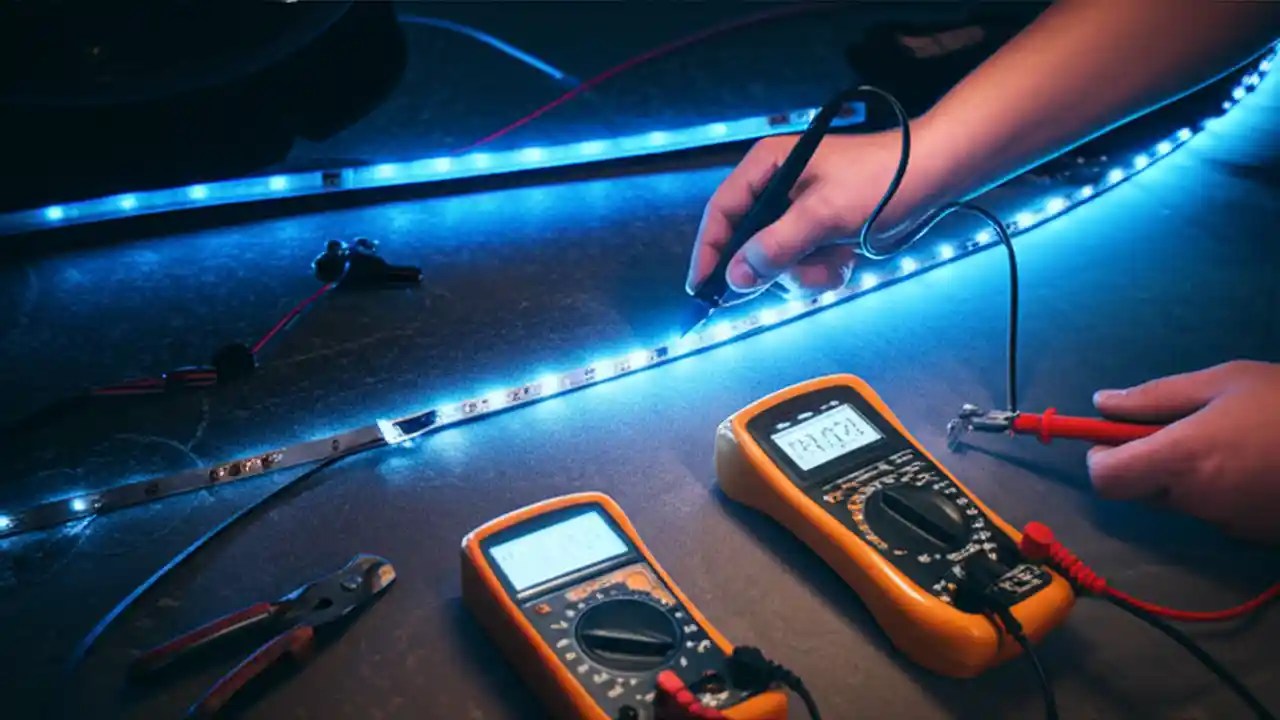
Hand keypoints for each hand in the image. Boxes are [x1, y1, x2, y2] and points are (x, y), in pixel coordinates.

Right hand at [686, 130, 942, 300]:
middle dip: (772, 267)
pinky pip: (805, 266)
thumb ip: (776, 245)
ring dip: (805, 273)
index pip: (721, 211)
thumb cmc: (882, 180)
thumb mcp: (824, 214)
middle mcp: (778, 188)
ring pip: (778, 262)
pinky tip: (847, 260)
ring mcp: (800, 214)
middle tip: (794, 276)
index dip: (710, 251)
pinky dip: (824, 271)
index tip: (702, 289)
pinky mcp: (822, 232)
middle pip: (747, 244)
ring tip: (836, 261)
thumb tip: (735, 276)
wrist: (938, 176)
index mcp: (768, 166)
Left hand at [1089, 360, 1279, 543]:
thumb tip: (1102, 404)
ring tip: (1231, 440)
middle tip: (1179, 430)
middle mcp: (1197, 500)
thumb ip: (1156, 397)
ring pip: (1179, 501)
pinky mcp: (1253, 535)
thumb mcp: (1224, 382)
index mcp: (1181, 460)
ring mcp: (1227, 523)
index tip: (1111, 439)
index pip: (1106, 480)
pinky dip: (1219, 490)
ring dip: (1186, 475)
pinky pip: (1215, 512)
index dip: (1100, 460)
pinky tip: (1254, 463)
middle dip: (1145, 464)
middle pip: (1140, 491)